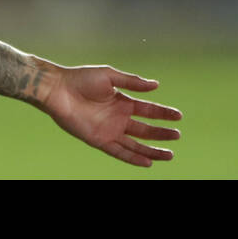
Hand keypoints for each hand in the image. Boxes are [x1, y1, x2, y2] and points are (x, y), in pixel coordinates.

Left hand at [36, 64, 181, 167]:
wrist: (58, 90)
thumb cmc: (81, 79)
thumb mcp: (110, 75)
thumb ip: (132, 82)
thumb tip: (156, 85)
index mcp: (122, 101)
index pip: (148, 110)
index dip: (163, 113)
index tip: (178, 116)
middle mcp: (118, 118)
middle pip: (145, 129)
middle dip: (161, 133)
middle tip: (178, 136)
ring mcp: (110, 130)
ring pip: (136, 144)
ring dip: (152, 150)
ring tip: (169, 155)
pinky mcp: (99, 140)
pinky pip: (119, 152)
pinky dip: (133, 158)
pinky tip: (147, 163)